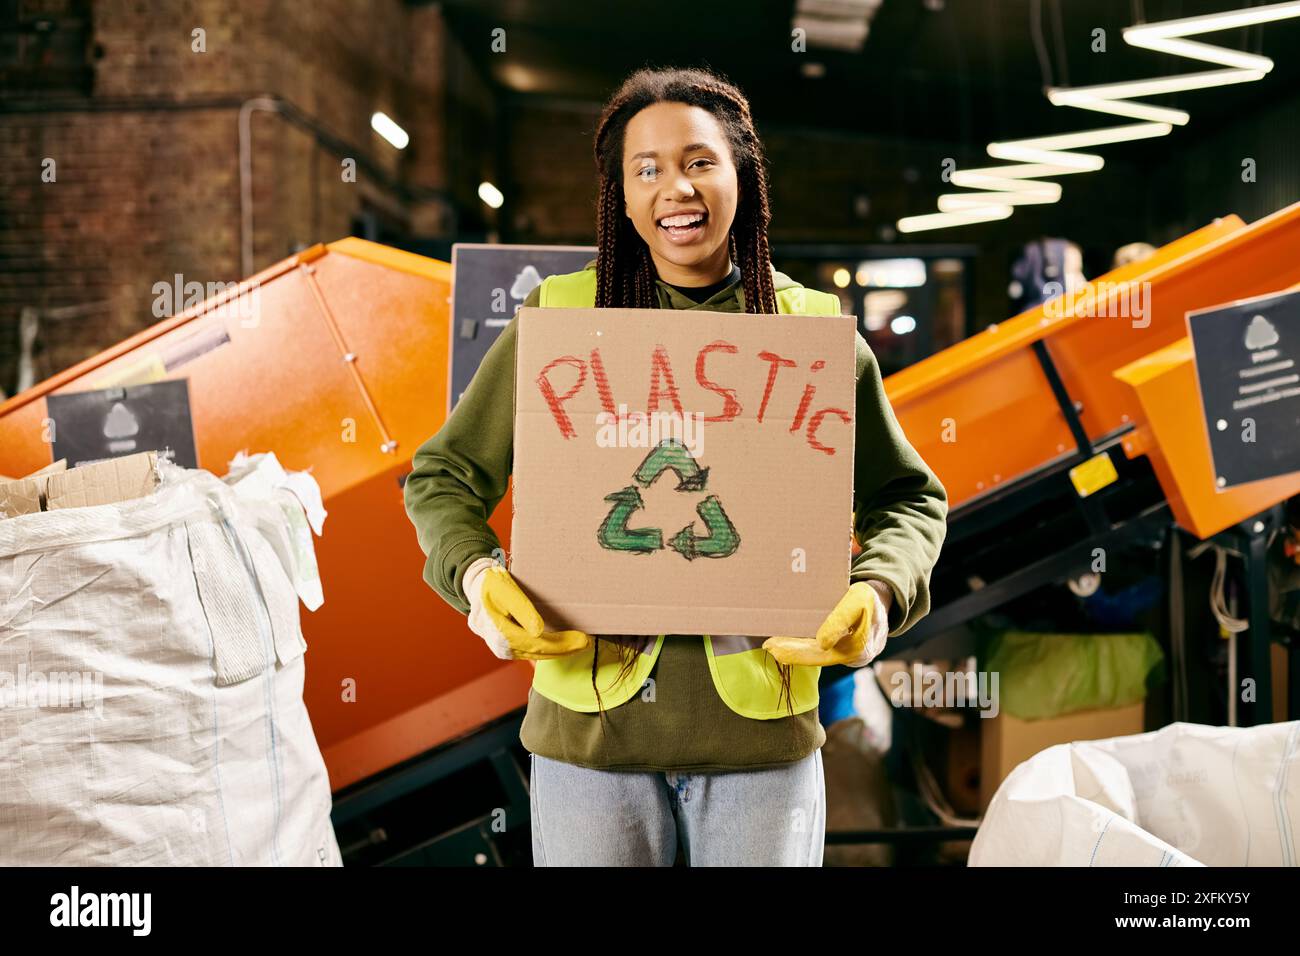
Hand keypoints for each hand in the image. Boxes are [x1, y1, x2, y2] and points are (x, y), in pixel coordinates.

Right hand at [463, 557, 590, 660]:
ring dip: (559, 651)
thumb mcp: (506, 591)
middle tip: (587, 642)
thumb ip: (522, 610)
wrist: (475, 588)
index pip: (539, 644)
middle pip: (540, 652)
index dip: (563, 645)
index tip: (583, 639)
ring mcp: (504, 650)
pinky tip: (562, 645)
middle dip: (566, 649)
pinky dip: (548, 649)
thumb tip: (539, 631)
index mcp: (501, 634)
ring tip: (579, 644)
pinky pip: (532, 651)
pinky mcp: (507, 648)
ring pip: (537, 654)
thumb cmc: (492, 586)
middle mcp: (502, 647)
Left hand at [763, 580, 891, 667]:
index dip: (796, 651)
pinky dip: (801, 648)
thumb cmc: (869, 600)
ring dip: (793, 651)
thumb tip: (821, 642)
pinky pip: (819, 652)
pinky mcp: (842, 652)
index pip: (822, 652)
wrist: (882, 605)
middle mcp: (853, 658)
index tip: (775, 646)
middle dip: (790, 652)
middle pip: (816, 656)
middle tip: (769, 646)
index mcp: (859, 648)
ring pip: (816, 655)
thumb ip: (841, 619)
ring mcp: (847, 656)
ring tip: (772, 646)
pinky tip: (785, 644)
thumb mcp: (859, 600)